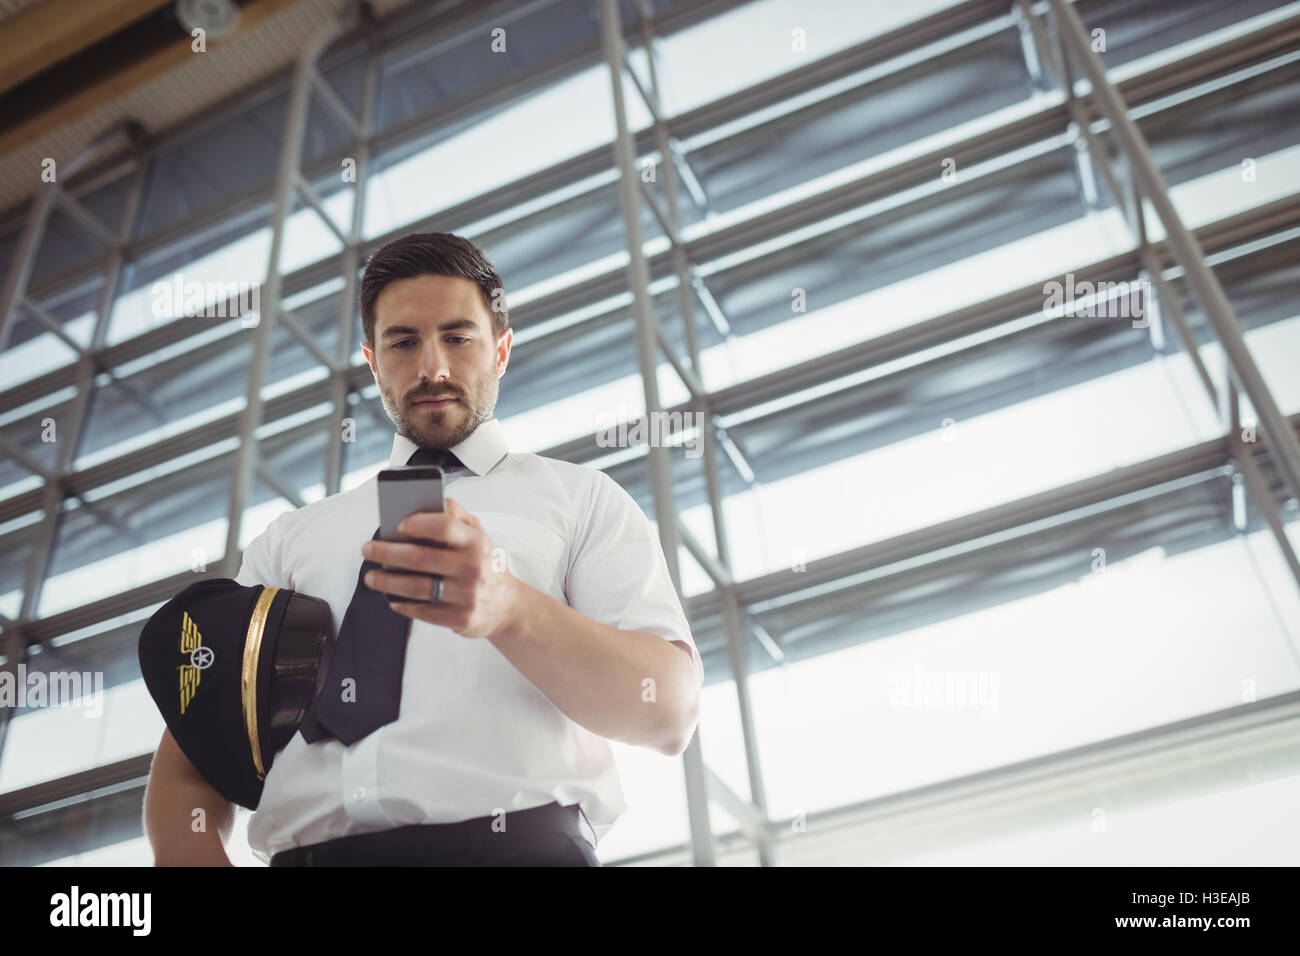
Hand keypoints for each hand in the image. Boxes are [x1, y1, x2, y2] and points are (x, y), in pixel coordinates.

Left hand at [361, 498, 519, 639]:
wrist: (507, 606)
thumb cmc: (484, 565)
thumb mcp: (479, 535)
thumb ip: (458, 516)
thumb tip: (434, 499)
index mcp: (476, 542)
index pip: (444, 526)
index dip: (418, 524)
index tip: (398, 525)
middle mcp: (472, 567)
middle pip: (420, 558)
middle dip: (387, 552)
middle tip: (368, 549)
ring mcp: (466, 595)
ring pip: (417, 587)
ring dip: (387, 581)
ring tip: (372, 576)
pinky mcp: (459, 618)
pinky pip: (424, 611)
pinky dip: (403, 605)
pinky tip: (392, 599)